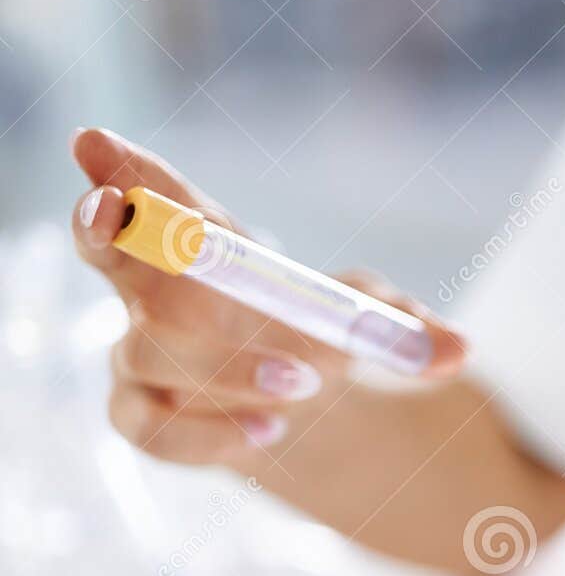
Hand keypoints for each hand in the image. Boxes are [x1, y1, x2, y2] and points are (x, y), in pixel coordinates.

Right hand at [71, 127, 467, 467]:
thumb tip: (460, 350)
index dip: (121, 172)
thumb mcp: (373, 313)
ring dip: (228, 364)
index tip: (95, 143)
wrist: (306, 403)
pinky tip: (270, 432)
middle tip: (203, 277)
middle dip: (160, 263)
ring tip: (305, 384)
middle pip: (126, 263)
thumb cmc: (323, 329)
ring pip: (151, 351)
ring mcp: (138, 354)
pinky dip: (212, 431)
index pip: (151, 196)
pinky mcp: (141, 416)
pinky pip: (153, 428)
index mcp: (204, 241)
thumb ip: (404, 323)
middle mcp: (152, 289)